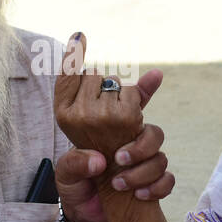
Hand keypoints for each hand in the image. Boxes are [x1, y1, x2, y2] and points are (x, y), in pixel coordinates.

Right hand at [54, 33, 147, 158]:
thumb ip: (122, 92)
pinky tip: (131, 122)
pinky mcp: (121, 117)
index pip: (66, 76)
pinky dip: (136, 102)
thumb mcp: (105, 118)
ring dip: (123, 96)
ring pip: (115, 81)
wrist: (114, 184)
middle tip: (108, 115)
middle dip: (106, 87)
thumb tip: (157, 72)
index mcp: (63, 113)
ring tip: (119, 123)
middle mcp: (77, 114)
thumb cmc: (106, 148)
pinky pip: (132, 90)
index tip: (79, 36)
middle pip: (95, 74)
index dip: (72, 55)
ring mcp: (98, 117)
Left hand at [56, 122, 173, 221]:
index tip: (129, 119)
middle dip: (142, 148)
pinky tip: (140, 196)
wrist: (82, 217)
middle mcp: (132, 147)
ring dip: (144, 172)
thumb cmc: (74, 187)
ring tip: (119, 185)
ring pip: (161, 160)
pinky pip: (167, 182)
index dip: (142, 106)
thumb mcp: (65, 174)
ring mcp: (143, 166)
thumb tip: (99, 160)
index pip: (133, 114)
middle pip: (155, 135)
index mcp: (113, 135)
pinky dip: (158, 188)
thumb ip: (75, 163)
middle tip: (119, 160)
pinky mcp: (151, 186)